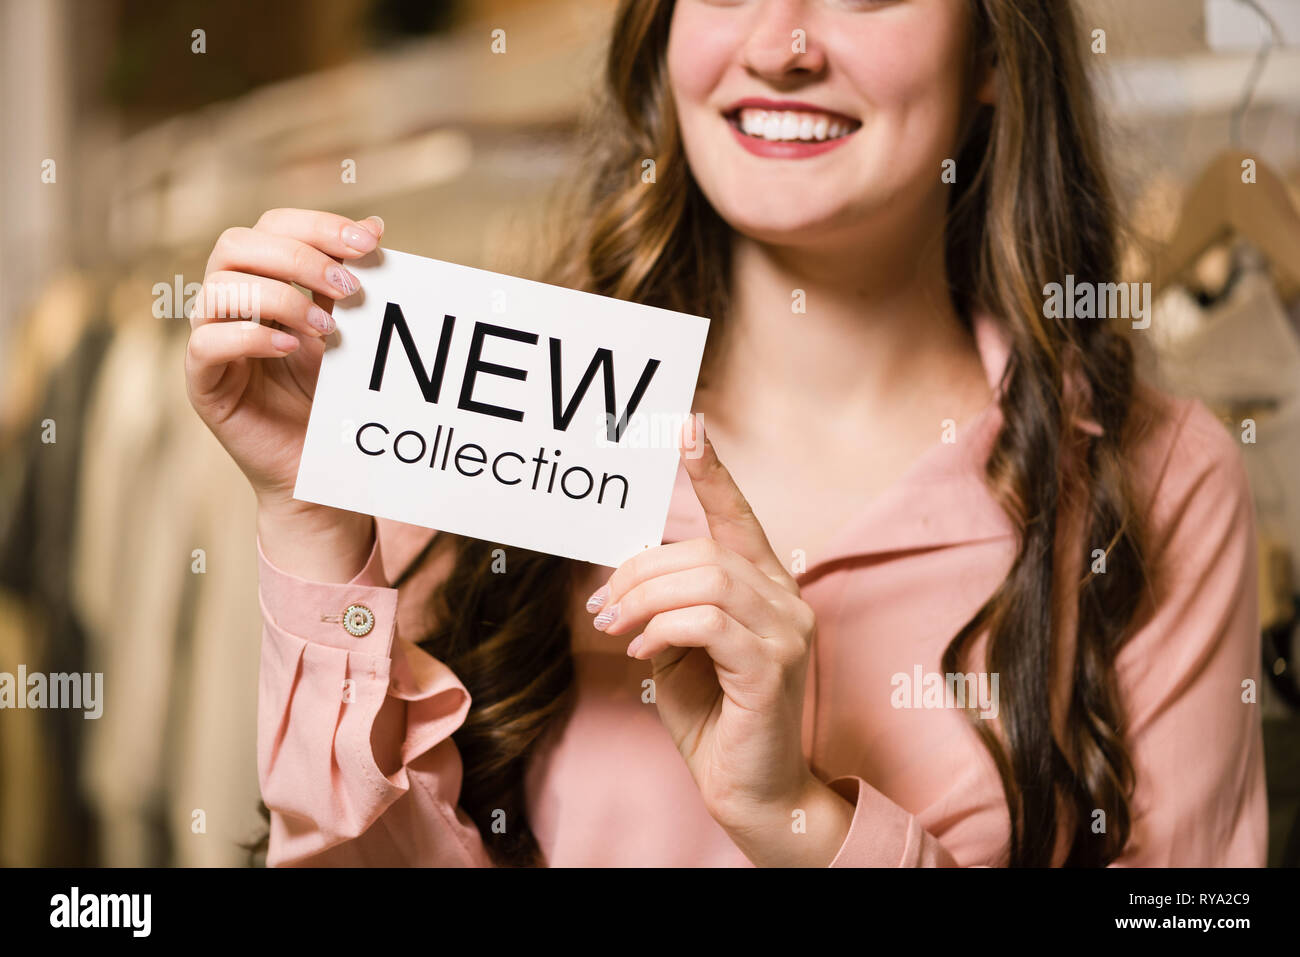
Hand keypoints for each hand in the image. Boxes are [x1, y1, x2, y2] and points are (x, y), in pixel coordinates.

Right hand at [184, 208, 384, 579]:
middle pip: (236, 245)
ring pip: (219, 288)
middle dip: (299, 257)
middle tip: (351, 288)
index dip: (317, 225)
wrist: (321, 462)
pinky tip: (290, 347)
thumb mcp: (348, 330)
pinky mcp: (203, 382)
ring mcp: (210, 340)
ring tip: (328, 329)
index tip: (368, 243)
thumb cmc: (330, 394)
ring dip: (280, 298)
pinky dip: (250, 337)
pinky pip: (206, 343)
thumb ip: (350, 281)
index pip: (271, 225)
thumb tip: (375, 225)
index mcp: (261, 278)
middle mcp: (228, 302)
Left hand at [585, 415, 853, 865]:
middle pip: (704, 550)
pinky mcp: (773, 664)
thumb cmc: (714, 718)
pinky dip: (664, 629)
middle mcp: (786, 598)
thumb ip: (664, 604)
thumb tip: (623, 568)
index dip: (712, 472)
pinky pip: (708, 620)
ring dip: (646, 598)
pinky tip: (644, 652)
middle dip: (640, 571)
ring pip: (706, 578)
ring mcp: (787, 630)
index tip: (688, 427)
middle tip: (603, 606)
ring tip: (618, 628)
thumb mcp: (678, 647)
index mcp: (765, 587)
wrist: (751, 789)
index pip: (738, 517)